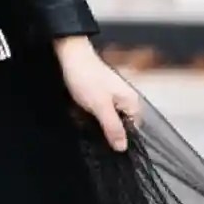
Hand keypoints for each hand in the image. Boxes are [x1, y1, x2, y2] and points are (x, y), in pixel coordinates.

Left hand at [54, 36, 141, 151]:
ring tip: (82, 114)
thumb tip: (123, 148)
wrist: (70, 56)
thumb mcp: (101, 107)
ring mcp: (113, 96)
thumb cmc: (87, 79)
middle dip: (104, 128)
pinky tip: (78, 110)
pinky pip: (97, 110)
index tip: (105, 141)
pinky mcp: (100, 94)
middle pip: (119, 124)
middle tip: (90, 124)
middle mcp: (125, 99)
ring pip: (106, 118)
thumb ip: (113, 128)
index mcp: (132, 102)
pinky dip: (88, 113)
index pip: (133, 129)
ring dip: (94, 121)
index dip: (119, 137)